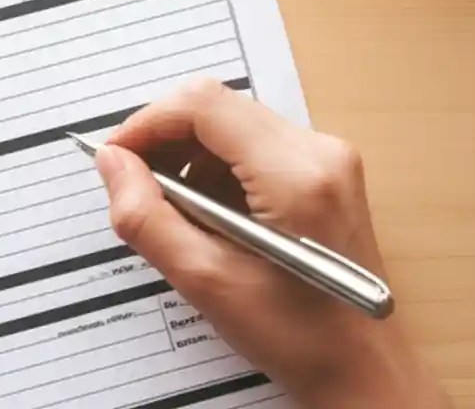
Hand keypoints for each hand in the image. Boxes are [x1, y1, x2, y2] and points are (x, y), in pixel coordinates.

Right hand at [96, 79, 449, 408]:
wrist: (362, 368)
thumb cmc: (296, 336)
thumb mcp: (205, 281)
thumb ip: (147, 217)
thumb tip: (112, 162)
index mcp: (296, 176)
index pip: (204, 105)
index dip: (148, 123)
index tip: (115, 158)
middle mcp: (319, 151)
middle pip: (217, 108)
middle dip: (165, 141)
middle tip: (137, 188)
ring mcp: (328, 158)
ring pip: (232, 125)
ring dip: (190, 159)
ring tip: (179, 215)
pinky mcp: (325, 171)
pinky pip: (253, 146)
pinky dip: (217, 171)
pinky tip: (211, 217)